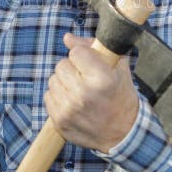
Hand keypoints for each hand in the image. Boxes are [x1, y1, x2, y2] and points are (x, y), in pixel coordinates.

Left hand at [45, 33, 139, 152]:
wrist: (124, 133)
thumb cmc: (121, 96)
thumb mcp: (117, 68)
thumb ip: (91, 47)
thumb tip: (66, 38)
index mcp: (101, 78)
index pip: (76, 52)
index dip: (83, 56)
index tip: (90, 64)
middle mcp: (84, 94)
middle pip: (61, 65)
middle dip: (72, 69)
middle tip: (85, 79)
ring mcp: (70, 109)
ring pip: (53, 80)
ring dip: (64, 83)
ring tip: (79, 92)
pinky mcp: (60, 121)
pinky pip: (48, 96)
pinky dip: (58, 97)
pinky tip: (73, 102)